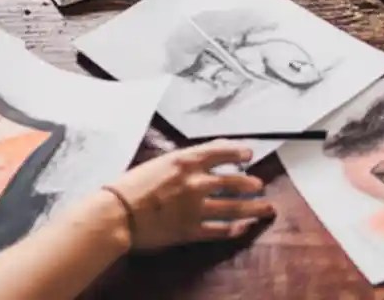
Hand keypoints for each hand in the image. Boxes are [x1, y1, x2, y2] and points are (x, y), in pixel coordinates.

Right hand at [104, 140, 272, 249]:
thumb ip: (179, 162)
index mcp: (185, 161)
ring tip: (265, 207)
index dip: (238, 152)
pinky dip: (234, 229)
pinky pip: (220, 230)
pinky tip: (242, 228)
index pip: (221, 152)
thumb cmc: (128, 186)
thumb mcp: (156, 163)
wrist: (117, 213)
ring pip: (234, 207)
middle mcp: (196, 182)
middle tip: (259, 185)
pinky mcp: (192, 230)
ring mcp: (197, 208)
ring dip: (253, 207)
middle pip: (234, 181)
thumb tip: (197, 160)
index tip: (248, 154)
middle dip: (251, 183)